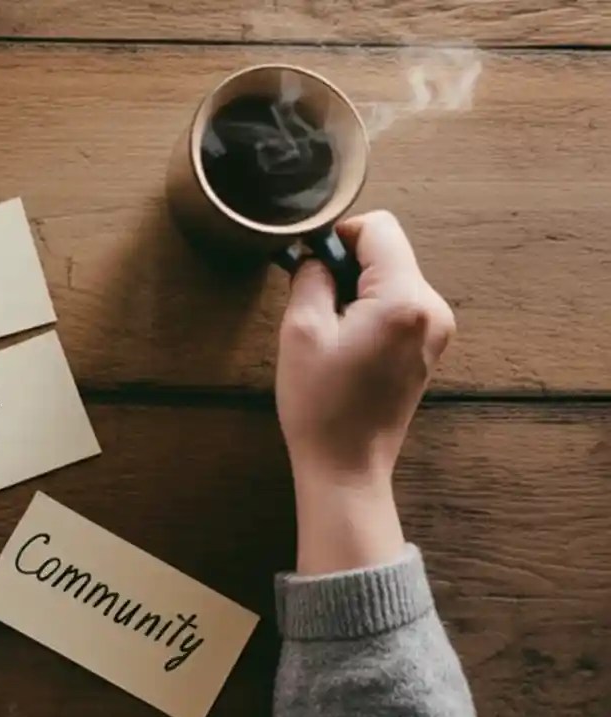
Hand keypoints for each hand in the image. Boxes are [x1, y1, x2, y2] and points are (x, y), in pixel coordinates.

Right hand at [276, 211, 454, 573]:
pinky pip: (400, 303)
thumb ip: (311, 277)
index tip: (313, 265)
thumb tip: (317, 255)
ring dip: (359, 289)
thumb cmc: (320, 405)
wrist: (347, 465)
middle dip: (348, 266)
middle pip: (389, 251)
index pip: (380, 228)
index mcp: (404, 301)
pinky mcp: (430, 346)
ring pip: (393, 276)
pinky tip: (349, 344)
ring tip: (332, 332)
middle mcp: (433, 309)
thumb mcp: (301, 330)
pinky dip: (372, 309)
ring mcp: (437, 329)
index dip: (339, 235)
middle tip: (316, 305)